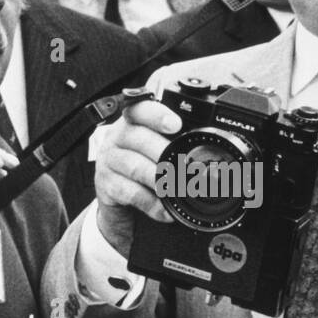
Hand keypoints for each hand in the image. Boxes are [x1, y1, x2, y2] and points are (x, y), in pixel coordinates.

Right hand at [93, 99, 179, 253]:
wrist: (118, 200)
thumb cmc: (143, 168)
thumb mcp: (155, 150)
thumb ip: (175, 140)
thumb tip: (211, 137)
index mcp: (131, 122)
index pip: (139, 109)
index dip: (156, 115)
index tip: (175, 125)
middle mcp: (116, 137)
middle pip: (138, 138)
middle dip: (163, 152)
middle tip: (182, 166)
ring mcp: (108, 161)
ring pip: (135, 166)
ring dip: (159, 179)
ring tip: (175, 188)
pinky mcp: (105, 185)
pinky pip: (131, 193)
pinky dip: (152, 203)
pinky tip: (164, 209)